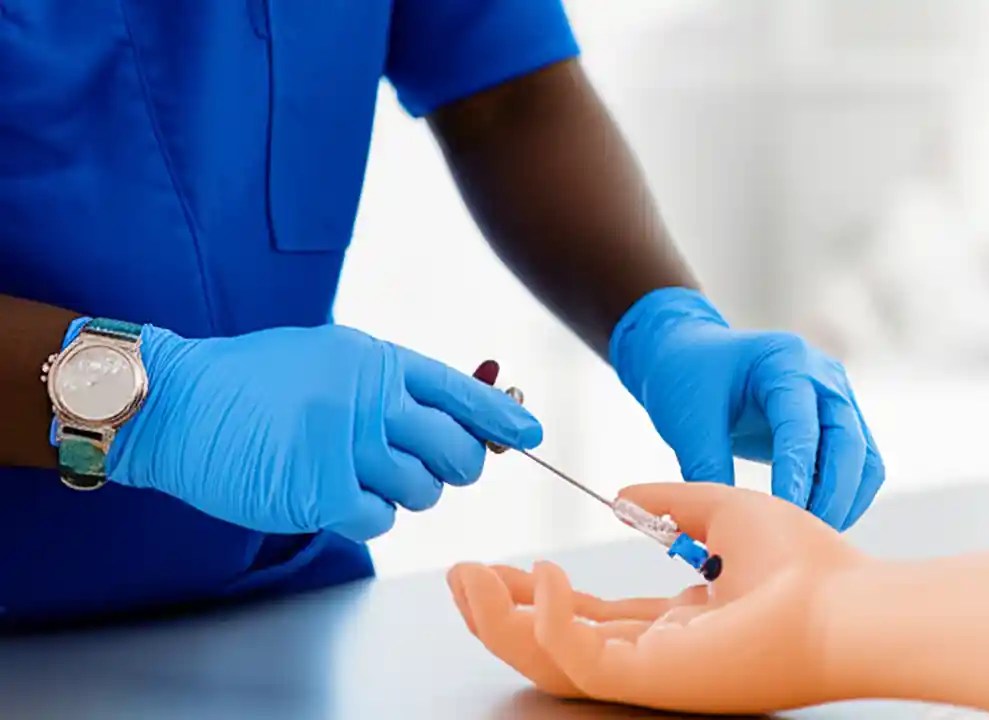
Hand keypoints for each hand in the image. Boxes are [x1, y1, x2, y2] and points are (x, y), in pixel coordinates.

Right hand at [105, 324, 541, 540]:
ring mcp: (346, 447)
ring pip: (423, 491)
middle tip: (430, 465)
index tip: (531, 436)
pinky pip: (381, 519)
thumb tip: (469, 417)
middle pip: (457, 451)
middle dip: (455, 465)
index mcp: (377, 361)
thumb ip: (395, 385)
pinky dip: (365, 513)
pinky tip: (331, 491)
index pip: (461, 392)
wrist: (179, 403)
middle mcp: (370, 400)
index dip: (502, 418)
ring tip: (356, 469)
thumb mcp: (332, 358)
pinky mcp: (321, 493)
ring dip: (402, 491)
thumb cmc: (257, 382)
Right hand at [448, 482, 862, 714]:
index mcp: (675, 628)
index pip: (588, 617)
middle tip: (459, 575)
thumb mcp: (725, 514)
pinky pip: (579, 659)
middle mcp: (656, 656)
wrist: (852, 603)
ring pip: (550, 661)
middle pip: (555, 643)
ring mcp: (652, 675)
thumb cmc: (808, 565)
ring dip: (500, 621)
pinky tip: (541, 575)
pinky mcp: (654, 680)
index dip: (539, 592)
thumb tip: (622, 498)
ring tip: (466, 577)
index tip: (504, 562)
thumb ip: (672, 506)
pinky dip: (550, 618)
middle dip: (499, 613)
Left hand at [610, 288, 883, 528]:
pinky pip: (858, 466)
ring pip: (862, 459)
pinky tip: (815, 521)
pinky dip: (844, 497)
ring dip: (843, 500)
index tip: (781, 516)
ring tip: (807, 534)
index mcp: (786, 362)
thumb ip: (710, 470)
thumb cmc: (687, 378)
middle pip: (847, 443)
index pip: (802, 426)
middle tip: (800, 535)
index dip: (796, 475)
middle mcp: (823, 377)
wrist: (689, 357)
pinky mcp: (837, 423)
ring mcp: (836, 398)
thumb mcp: (691, 422)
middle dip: (830, 495)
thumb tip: (729, 527)